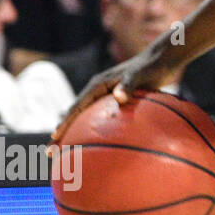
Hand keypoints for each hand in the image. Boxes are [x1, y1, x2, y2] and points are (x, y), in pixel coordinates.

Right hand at [50, 43, 181, 145]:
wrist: (163, 59)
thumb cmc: (152, 66)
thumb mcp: (141, 74)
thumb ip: (130, 84)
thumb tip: (119, 98)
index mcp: (98, 85)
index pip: (76, 108)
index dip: (64, 123)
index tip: (54, 138)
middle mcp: (98, 91)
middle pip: (75, 116)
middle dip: (62, 134)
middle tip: (50, 153)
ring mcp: (107, 97)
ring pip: (87, 119)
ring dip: (76, 135)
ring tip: (68, 155)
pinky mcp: (118, 101)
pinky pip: (103, 119)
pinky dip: (98, 132)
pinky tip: (103, 147)